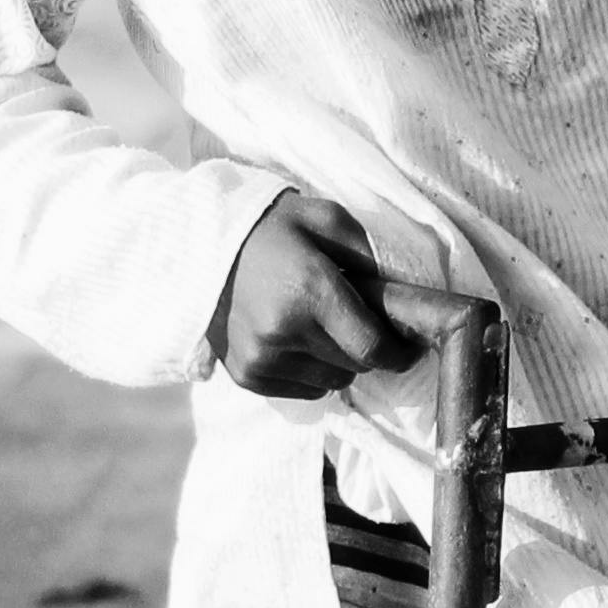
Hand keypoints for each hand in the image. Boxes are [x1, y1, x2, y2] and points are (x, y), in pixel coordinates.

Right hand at [210, 191, 421, 398]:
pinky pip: (303, 391)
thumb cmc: (271, 228)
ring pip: (331, 382)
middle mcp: (285, 331)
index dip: (399, 353)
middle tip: (357, 321)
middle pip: (355, 365)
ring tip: (320, 327)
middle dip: (366, 348)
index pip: (373, 347)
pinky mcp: (247, 375)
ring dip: (337, 361)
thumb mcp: (326, 217)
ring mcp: (263, 358)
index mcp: (311, 290)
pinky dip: (310, 372)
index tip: (409, 348)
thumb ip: (368, 254)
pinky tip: (295, 339)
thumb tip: (400, 294)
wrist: (198, 246)